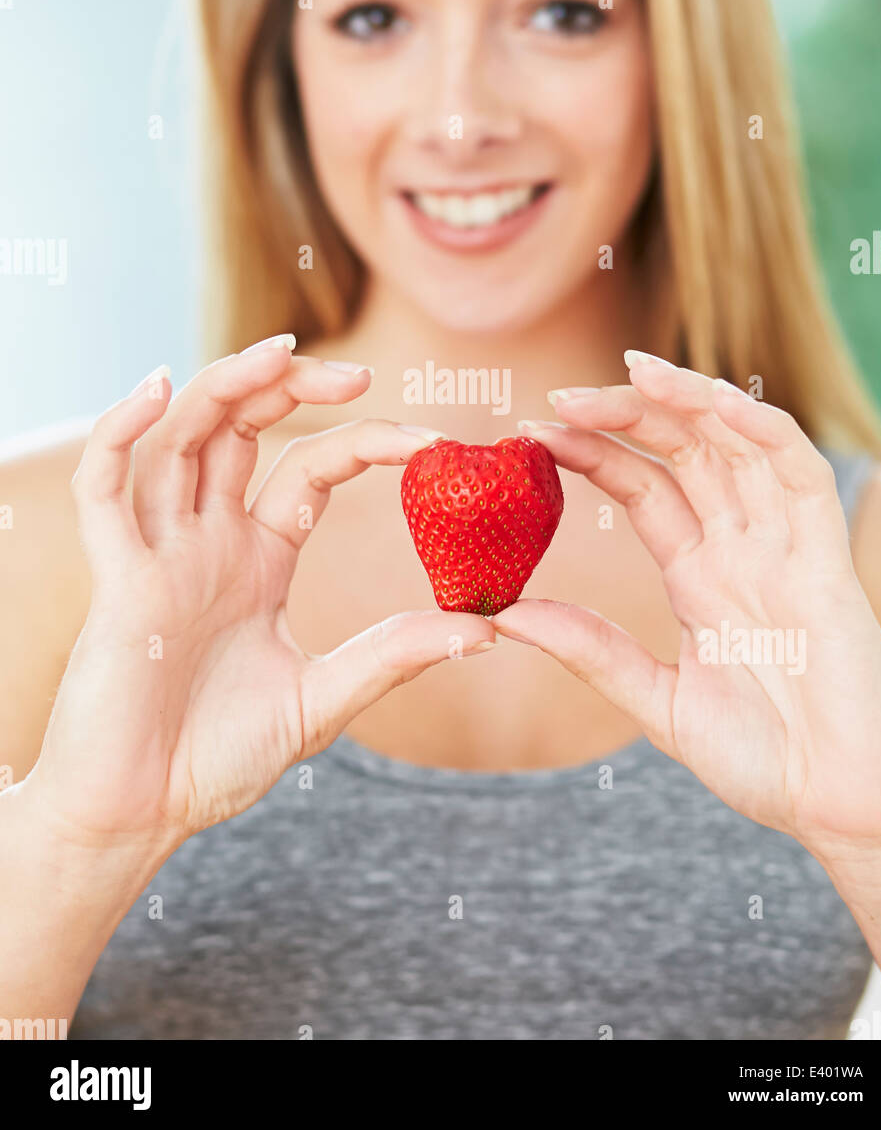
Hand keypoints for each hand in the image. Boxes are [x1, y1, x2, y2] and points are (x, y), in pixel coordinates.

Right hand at [25, 341, 490, 855]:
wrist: (139, 819)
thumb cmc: (216, 761)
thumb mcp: (321, 702)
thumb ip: (392, 658)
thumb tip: (485, 628)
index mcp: (257, 561)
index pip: (310, 469)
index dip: (364, 443)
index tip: (432, 442)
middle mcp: (207, 542)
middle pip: (239, 429)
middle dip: (288, 387)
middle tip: (353, 373)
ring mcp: (158, 554)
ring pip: (180, 438)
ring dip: (222, 386)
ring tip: (279, 354)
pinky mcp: (114, 580)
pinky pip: (102, 488)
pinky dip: (120, 432)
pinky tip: (157, 389)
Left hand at [495, 354, 880, 858]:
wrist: (840, 808)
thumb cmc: (765, 761)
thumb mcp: (658, 702)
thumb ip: (593, 653)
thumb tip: (506, 615)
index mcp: (700, 576)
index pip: (644, 487)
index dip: (594, 453)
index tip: (533, 432)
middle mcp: (740, 549)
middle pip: (683, 451)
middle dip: (627, 413)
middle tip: (563, 395)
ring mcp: (784, 548)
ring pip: (737, 443)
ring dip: (688, 399)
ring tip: (631, 370)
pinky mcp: (826, 559)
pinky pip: (798, 473)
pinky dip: (760, 428)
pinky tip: (712, 400)